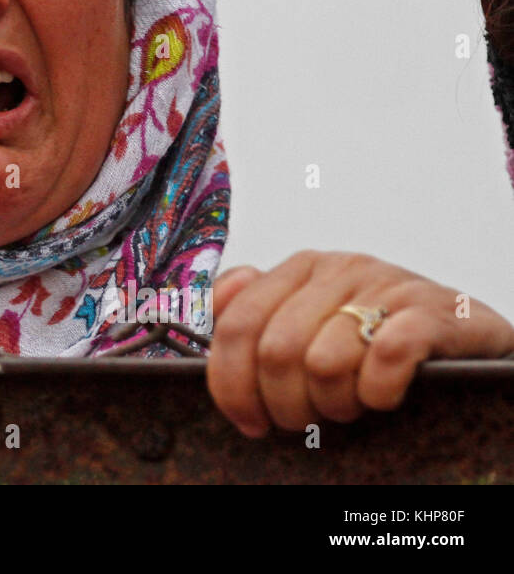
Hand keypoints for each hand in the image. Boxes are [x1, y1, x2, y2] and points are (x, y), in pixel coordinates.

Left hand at [206, 250, 513, 436]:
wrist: (470, 334)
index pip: (236, 325)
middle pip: (274, 351)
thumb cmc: (380, 334)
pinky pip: (385, 358)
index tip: (248, 421)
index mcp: (300, 267)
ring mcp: (386, 285)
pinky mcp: (433, 311)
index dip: (230, 384)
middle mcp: (339, 267)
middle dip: (283, 403)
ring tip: (350, 406)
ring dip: (334, 404)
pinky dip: (378, 392)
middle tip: (305, 421)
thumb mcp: (316, 316)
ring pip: (323, 363)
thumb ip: (258, 307)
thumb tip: (217, 303)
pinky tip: (383, 398)